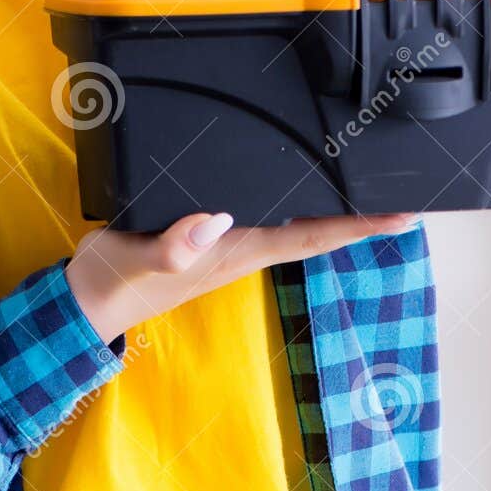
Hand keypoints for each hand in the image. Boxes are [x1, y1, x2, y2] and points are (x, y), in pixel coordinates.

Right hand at [65, 209, 419, 344]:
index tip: (404, 214)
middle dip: (361, 213)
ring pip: (295, 221)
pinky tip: (305, 185)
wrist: (82, 304)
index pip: (310, 236)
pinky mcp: (209, 236)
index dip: (358, 225)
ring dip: (334, 207)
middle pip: (316, 228)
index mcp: (234, 251)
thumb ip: (167, 248)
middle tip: (408, 191)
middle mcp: (241, 248)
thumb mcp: (128, 261)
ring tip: (371, 187)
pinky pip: (267, 214)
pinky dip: (296, 199)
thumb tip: (215, 223)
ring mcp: (228, 245)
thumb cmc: (107, 284)